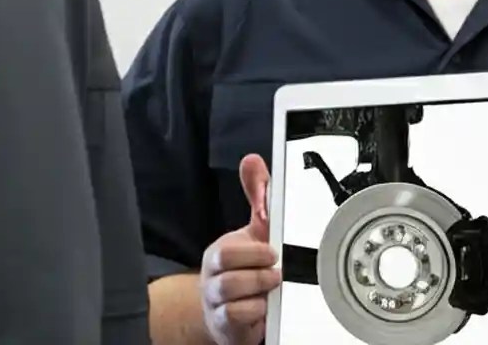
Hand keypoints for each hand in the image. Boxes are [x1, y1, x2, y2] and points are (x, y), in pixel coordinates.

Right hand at [199, 154, 281, 344]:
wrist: (227, 314)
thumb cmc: (243, 270)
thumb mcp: (254, 232)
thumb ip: (258, 198)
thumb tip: (253, 161)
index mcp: (219, 254)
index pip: (227, 249)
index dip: (251, 249)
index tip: (270, 249)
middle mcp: (213, 278)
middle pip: (228, 273)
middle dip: (258, 269)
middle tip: (275, 266)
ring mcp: (216, 304)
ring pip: (235, 296)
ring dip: (260, 289)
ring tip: (273, 285)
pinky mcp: (225, 326)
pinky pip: (239, 317)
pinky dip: (257, 312)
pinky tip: (265, 306)